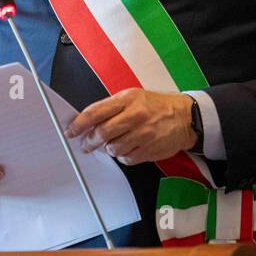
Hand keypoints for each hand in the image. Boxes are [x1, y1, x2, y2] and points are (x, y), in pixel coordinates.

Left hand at [65, 88, 195, 165]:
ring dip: (108, 149)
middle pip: (102, 133)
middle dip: (89, 141)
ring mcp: (144, 134)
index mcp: (128, 99)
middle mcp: (136, 115)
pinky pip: (127, 158)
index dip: (79, 123)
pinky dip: (123, 156)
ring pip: (113, 148)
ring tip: (113, 143)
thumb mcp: (133, 97)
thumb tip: (87, 123)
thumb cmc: (154, 106)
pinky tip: (127, 148)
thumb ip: (111, 108)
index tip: (71, 131)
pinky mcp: (150, 149)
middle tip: (86, 144)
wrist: (184, 117)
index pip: (96, 112)